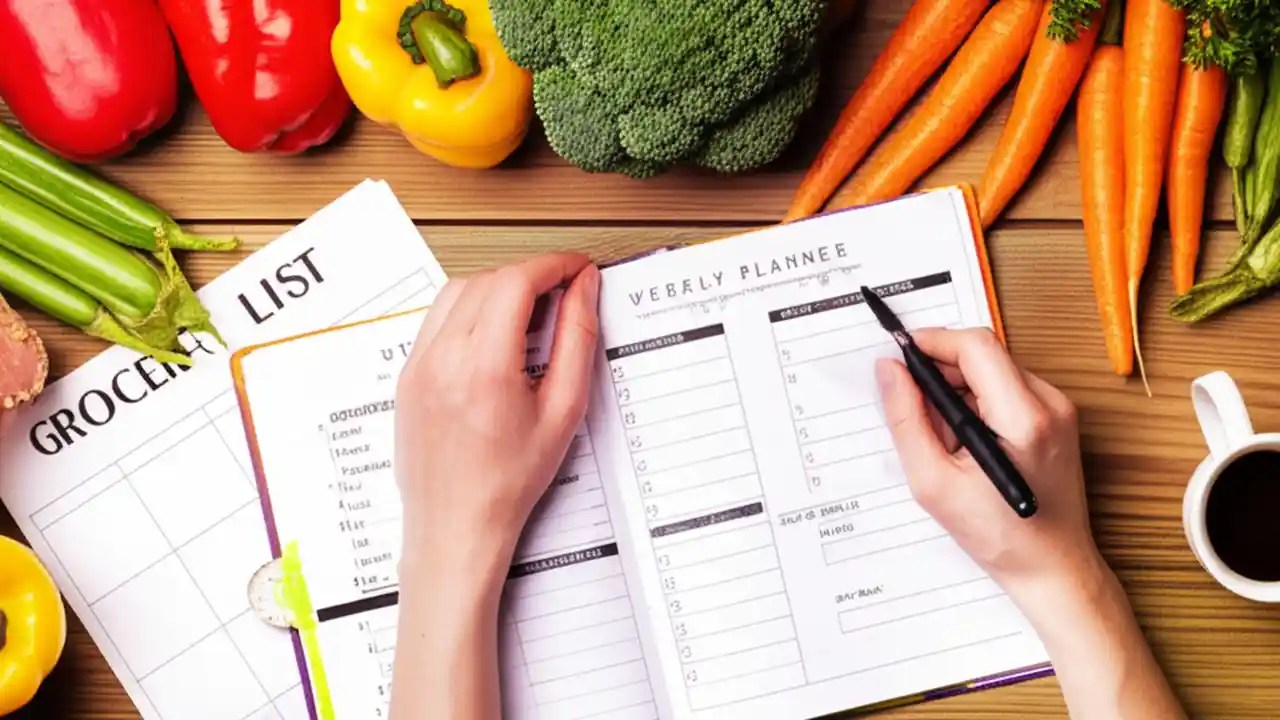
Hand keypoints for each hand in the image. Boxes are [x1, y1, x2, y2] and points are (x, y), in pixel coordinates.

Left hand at [394, 253, 600, 575]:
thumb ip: (576, 341)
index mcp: (483, 367)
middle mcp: (442, 358)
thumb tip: (584, 290)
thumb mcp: (563, 411)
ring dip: (498, 287)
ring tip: (531, 314)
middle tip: (564, 293)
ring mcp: (418, 365)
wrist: (457, 526)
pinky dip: (470, 310)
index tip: (577, 269)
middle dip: (530, 275)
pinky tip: (496, 336)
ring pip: (458, 291)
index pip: (517, 281)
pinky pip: (437, 319)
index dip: (554, 265)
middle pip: (488, 279)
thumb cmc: (509, 482)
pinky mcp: (407, 375)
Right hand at [875, 328, 1100, 602]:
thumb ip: (907, 420)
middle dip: (941, 367)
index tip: (899, 353)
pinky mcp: (1058, 418)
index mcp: (1023, 418)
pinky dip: (978, 401)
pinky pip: (1008, 388)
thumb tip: (889, 370)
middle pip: (985, 354)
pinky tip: (965, 441)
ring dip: (958, 387)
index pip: (975, 347)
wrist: (1053, 568)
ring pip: (994, 369)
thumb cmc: (999, 537)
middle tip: (910, 401)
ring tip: (941, 434)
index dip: (932, 341)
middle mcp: (1049, 404)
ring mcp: (1059, 410)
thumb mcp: (934, 483)